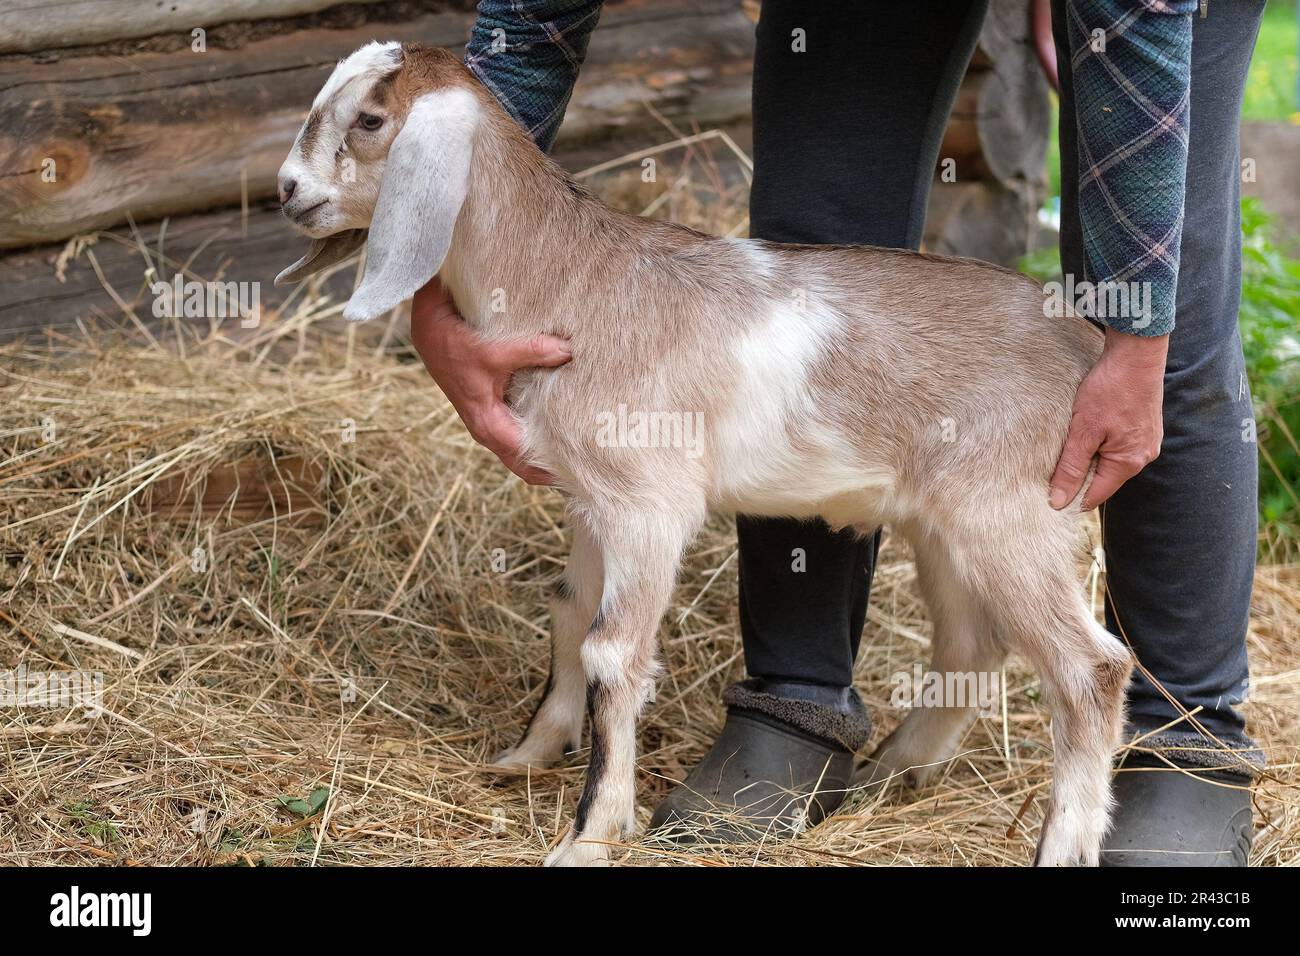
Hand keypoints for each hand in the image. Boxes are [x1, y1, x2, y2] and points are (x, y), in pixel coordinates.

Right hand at [410, 278, 570, 484]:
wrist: (429, 333)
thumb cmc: (454, 346)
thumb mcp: (494, 350)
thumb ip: (532, 351)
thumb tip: (568, 351)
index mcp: (488, 426)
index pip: (526, 462)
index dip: (553, 470)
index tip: (581, 470)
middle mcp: (489, 430)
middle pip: (526, 463)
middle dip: (554, 466)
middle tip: (589, 464)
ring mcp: (491, 421)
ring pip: (524, 449)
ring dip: (547, 450)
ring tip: (581, 448)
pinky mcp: (493, 408)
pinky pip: (521, 430)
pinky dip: (540, 432)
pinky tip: (563, 422)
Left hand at [1049, 328, 1167, 510]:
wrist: (1136, 354)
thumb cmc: (1110, 390)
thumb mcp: (1083, 431)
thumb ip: (1070, 468)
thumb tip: (1058, 502)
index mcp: (1129, 462)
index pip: (1095, 496)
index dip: (1071, 499)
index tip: (1046, 497)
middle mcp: (1143, 456)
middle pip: (1103, 479)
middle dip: (1078, 477)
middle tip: (1051, 468)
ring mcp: (1146, 441)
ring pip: (1109, 461)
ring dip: (1088, 457)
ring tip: (1069, 445)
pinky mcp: (1143, 427)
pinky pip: (1117, 445)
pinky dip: (1099, 443)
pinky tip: (1086, 431)